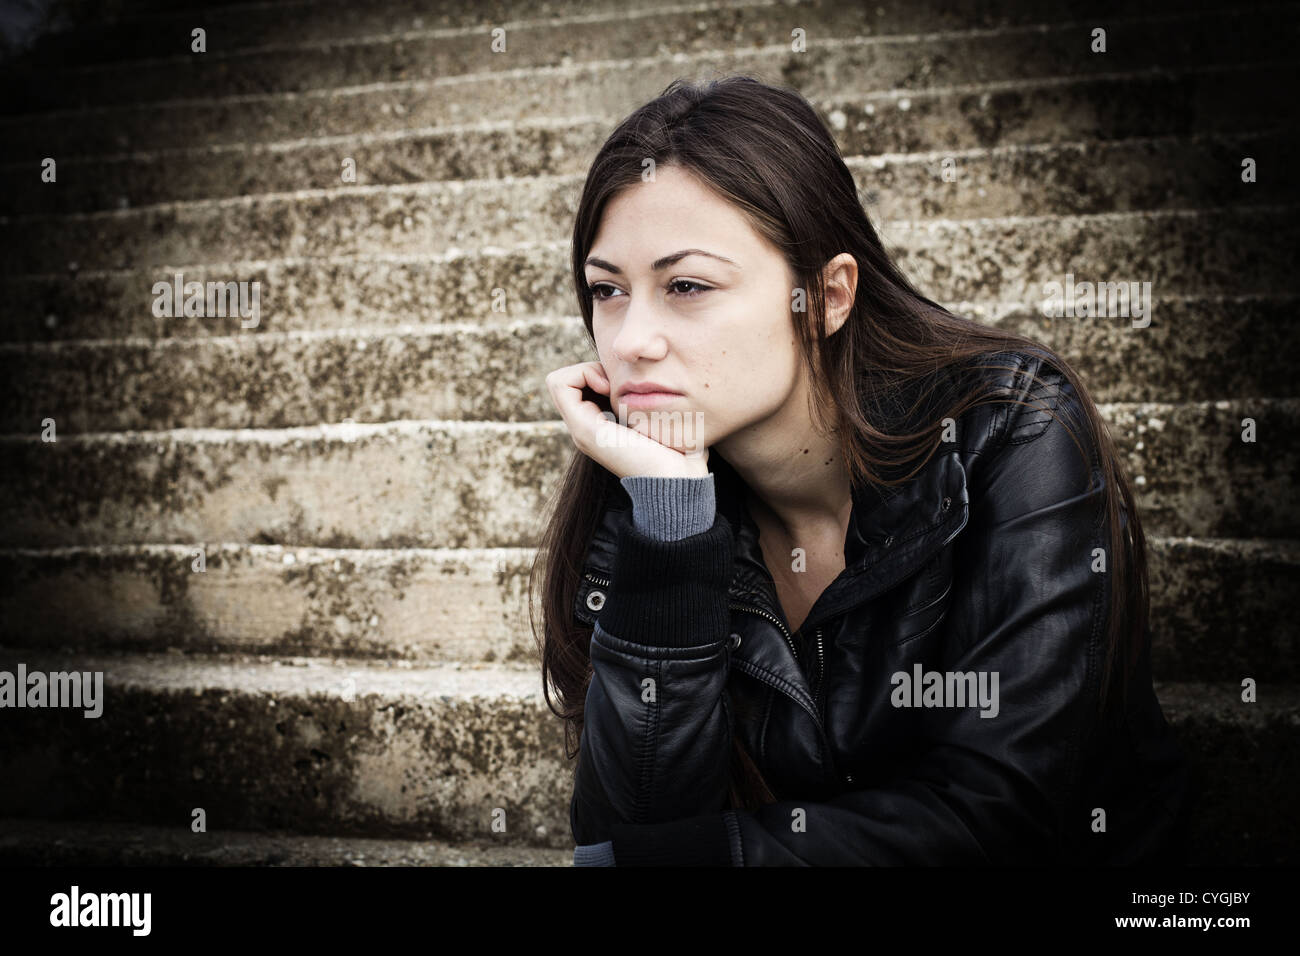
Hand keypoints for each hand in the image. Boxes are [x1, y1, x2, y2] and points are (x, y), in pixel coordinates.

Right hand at [544, 361, 709, 479]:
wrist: (679, 480)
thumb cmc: (681, 453)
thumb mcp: (665, 420)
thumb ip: (658, 407)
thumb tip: (666, 388)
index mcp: (602, 429)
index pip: (582, 387)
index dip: (599, 372)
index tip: (625, 382)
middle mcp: (587, 430)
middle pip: (569, 383)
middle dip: (592, 368)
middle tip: (618, 382)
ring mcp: (582, 431)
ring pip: (560, 381)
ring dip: (585, 370)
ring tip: (611, 383)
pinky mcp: (583, 429)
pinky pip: (560, 384)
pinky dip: (581, 373)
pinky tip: (608, 385)